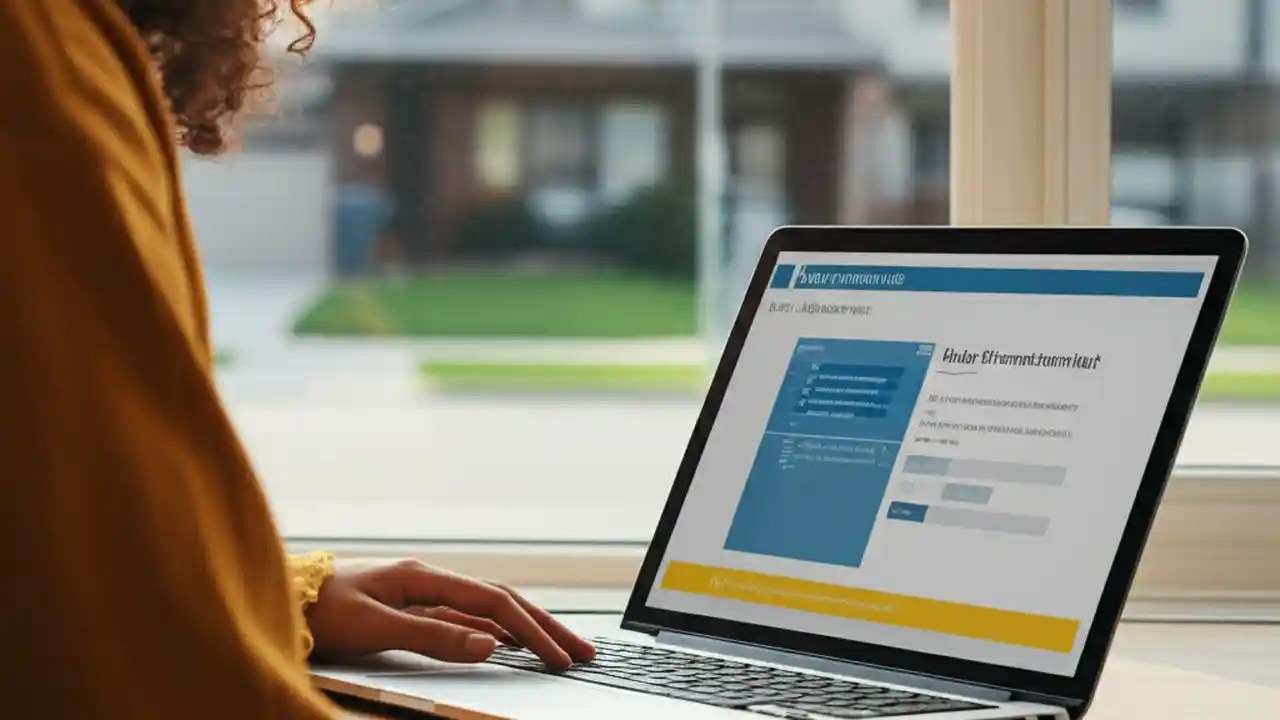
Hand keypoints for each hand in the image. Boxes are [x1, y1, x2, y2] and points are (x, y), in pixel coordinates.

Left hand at [304, 559, 594, 669]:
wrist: (283, 596)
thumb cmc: (320, 609)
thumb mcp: (374, 626)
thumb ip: (431, 635)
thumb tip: (487, 645)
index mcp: (426, 577)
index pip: (496, 603)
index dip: (533, 631)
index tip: (559, 657)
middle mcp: (431, 582)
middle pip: (503, 602)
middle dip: (546, 627)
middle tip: (582, 652)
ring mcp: (424, 595)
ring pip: (490, 612)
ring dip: (527, 630)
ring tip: (559, 649)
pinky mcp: (415, 610)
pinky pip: (469, 621)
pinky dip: (498, 634)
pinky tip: (511, 646)